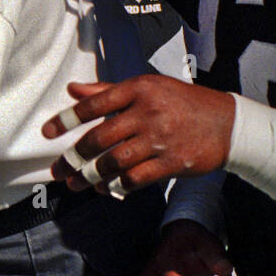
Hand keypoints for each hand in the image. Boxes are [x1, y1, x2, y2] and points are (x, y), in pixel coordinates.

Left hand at [42, 75, 235, 193]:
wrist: (228, 124)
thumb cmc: (184, 103)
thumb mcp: (149, 87)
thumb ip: (108, 91)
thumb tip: (73, 90)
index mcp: (139, 89)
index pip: (95, 104)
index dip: (67, 119)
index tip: (47, 132)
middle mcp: (148, 112)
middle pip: (99, 138)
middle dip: (73, 157)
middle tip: (58, 169)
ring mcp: (160, 139)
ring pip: (114, 162)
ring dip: (90, 176)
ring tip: (77, 184)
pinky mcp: (172, 162)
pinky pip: (135, 178)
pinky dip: (117, 186)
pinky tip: (106, 188)